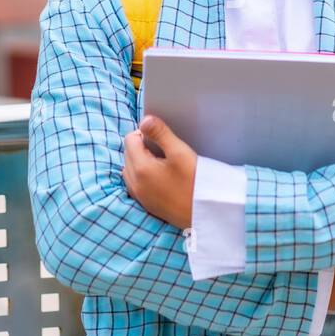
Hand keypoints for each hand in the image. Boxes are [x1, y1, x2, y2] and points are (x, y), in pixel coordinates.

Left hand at [121, 114, 197, 230]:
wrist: (206, 215)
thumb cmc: (195, 183)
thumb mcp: (180, 153)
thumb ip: (160, 133)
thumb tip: (144, 120)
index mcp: (140, 169)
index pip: (130, 140)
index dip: (144, 133)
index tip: (162, 137)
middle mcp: (134, 184)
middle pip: (128, 154)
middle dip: (142, 146)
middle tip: (165, 149)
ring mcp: (139, 196)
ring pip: (130, 169)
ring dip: (141, 160)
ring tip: (163, 161)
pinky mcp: (146, 204)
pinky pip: (136, 183)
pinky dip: (143, 174)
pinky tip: (161, 176)